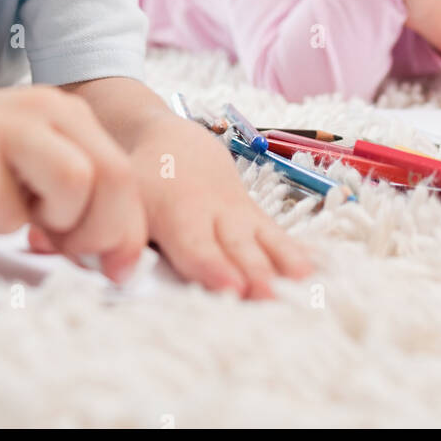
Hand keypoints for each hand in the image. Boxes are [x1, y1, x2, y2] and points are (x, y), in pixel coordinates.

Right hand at [0, 85, 147, 284]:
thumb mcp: (33, 168)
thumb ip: (78, 201)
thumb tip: (120, 262)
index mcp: (69, 116)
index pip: (124, 174)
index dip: (128, 231)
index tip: (119, 271)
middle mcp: (46, 110)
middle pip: (111, 177)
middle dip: (98, 231)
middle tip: (63, 247)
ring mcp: (7, 126)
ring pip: (73, 184)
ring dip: (51, 223)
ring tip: (17, 215)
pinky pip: (5, 212)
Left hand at [97, 115, 313, 299]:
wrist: (175, 143)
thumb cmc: (145, 182)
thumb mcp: (126, 203)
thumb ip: (124, 239)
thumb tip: (120, 275)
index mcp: (178, 216)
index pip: (196, 246)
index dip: (212, 267)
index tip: (230, 286)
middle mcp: (215, 216)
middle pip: (238, 248)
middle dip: (255, 273)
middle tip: (270, 296)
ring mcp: (240, 215)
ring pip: (265, 239)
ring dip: (285, 262)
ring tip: (305, 284)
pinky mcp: (256, 217)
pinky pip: (279, 235)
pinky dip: (299, 252)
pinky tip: (320, 271)